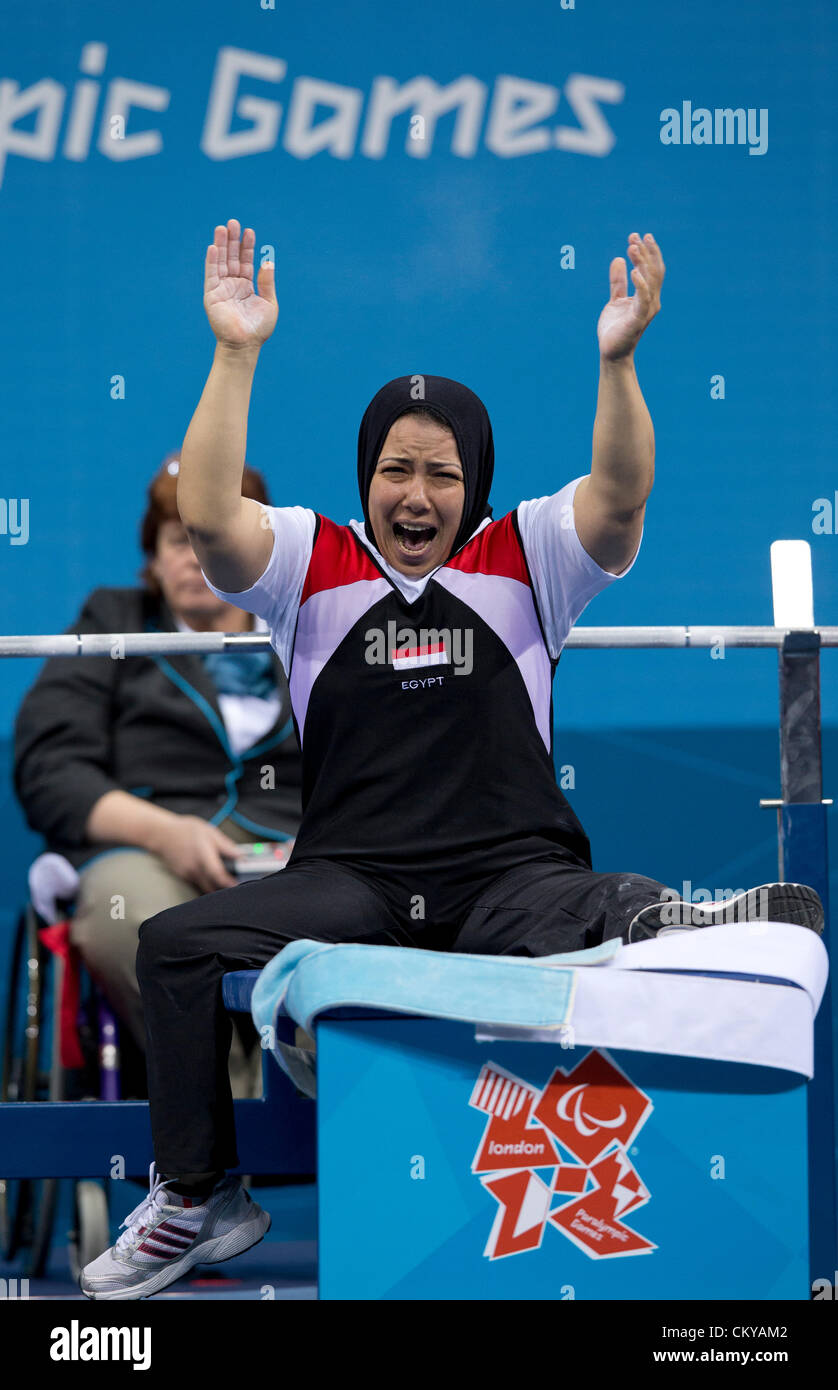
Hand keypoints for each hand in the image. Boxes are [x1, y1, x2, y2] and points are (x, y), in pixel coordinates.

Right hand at [152, 814, 240, 892]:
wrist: (162, 834)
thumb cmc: (186, 831)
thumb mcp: (210, 832)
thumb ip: (226, 846)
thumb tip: (241, 856)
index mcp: (203, 855)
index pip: (218, 874)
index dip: (230, 882)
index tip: (240, 885)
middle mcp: (194, 868)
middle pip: (213, 887)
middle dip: (225, 889)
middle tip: (237, 885)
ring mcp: (188, 875)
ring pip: (206, 888)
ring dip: (217, 888)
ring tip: (227, 881)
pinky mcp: (184, 878)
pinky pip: (199, 884)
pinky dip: (208, 883)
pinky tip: (214, 877)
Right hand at [203, 219, 277, 348]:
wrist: (246, 345)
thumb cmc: (258, 328)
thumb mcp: (268, 303)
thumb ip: (267, 282)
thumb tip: (268, 262)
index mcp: (246, 285)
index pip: (245, 261)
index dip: (247, 246)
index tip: (250, 231)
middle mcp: (232, 284)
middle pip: (231, 257)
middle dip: (232, 240)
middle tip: (233, 222)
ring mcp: (221, 288)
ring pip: (220, 262)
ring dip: (221, 245)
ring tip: (222, 228)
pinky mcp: (212, 295)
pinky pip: (211, 275)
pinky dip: (212, 261)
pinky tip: (213, 247)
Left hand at [597, 232, 664, 361]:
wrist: (611, 352)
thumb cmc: (615, 328)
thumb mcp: (615, 300)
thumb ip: (617, 281)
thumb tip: (618, 259)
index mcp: (647, 296)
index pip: (652, 269)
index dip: (648, 252)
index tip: (637, 236)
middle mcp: (651, 301)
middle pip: (653, 271)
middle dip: (646, 252)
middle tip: (634, 235)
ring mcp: (646, 310)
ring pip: (649, 281)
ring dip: (642, 262)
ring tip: (632, 247)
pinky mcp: (638, 320)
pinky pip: (642, 299)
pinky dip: (640, 285)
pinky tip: (633, 271)